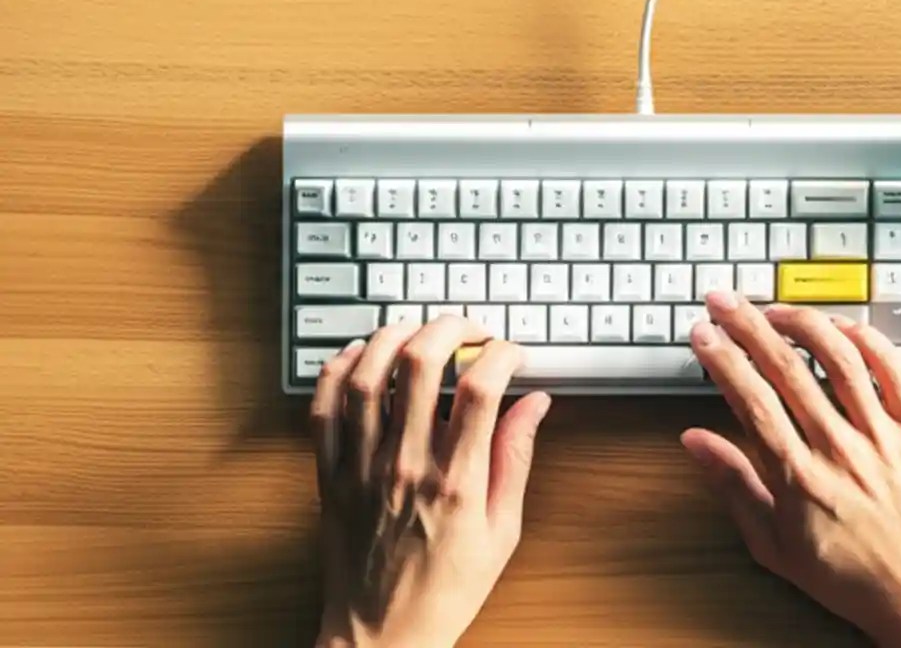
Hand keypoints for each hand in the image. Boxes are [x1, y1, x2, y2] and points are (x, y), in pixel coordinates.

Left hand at [310, 318, 551, 647]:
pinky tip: (360, 357)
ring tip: (416, 331)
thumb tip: (535, 406)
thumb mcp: (503, 531)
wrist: (382, 636)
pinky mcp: (331, 475)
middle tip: (465, 328)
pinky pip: (324, 408)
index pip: (481, 389)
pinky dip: (338, 370)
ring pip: (367, 375)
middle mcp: (406, 466)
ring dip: (392, 337)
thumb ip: (517, 460)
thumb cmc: (445, 590)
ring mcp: (362, 467)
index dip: (501, 354)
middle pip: (420, 364)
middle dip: (448, 327)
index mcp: (458, 482)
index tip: (510, 353)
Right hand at [684, 293, 900, 647]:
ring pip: (838, 358)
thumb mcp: (776, 547)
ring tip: (774, 308)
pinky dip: (866, 340)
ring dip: (802, 323)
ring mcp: (884, 438)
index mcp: (799, 479)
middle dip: (747, 326)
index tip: (703, 334)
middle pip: (785, 369)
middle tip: (723, 300)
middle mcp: (840, 450)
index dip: (722, 359)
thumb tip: (694, 441)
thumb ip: (734, 487)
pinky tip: (840, 327)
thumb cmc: (853, 581)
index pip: (750, 400)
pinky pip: (893, 371)